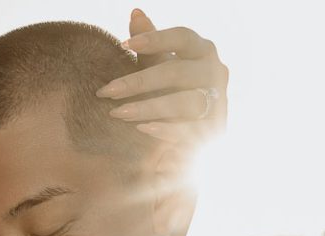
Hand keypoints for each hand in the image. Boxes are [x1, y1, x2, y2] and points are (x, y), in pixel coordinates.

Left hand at [99, 8, 229, 146]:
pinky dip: (166, 129)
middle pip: (177, 72)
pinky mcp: (215, 130)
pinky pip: (190, 129)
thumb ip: (151, 44)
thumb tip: (135, 13)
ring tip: (119, 113)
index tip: (122, 44)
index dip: (155, 38)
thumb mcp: (162, 66)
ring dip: (149, 107)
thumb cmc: (174, 91)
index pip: (182, 37)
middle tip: (106, 91)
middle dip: (139, 81)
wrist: (195, 133)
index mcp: (203, 51)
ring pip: (185, 102)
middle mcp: (215, 73)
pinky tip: (142, 129)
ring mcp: (218, 102)